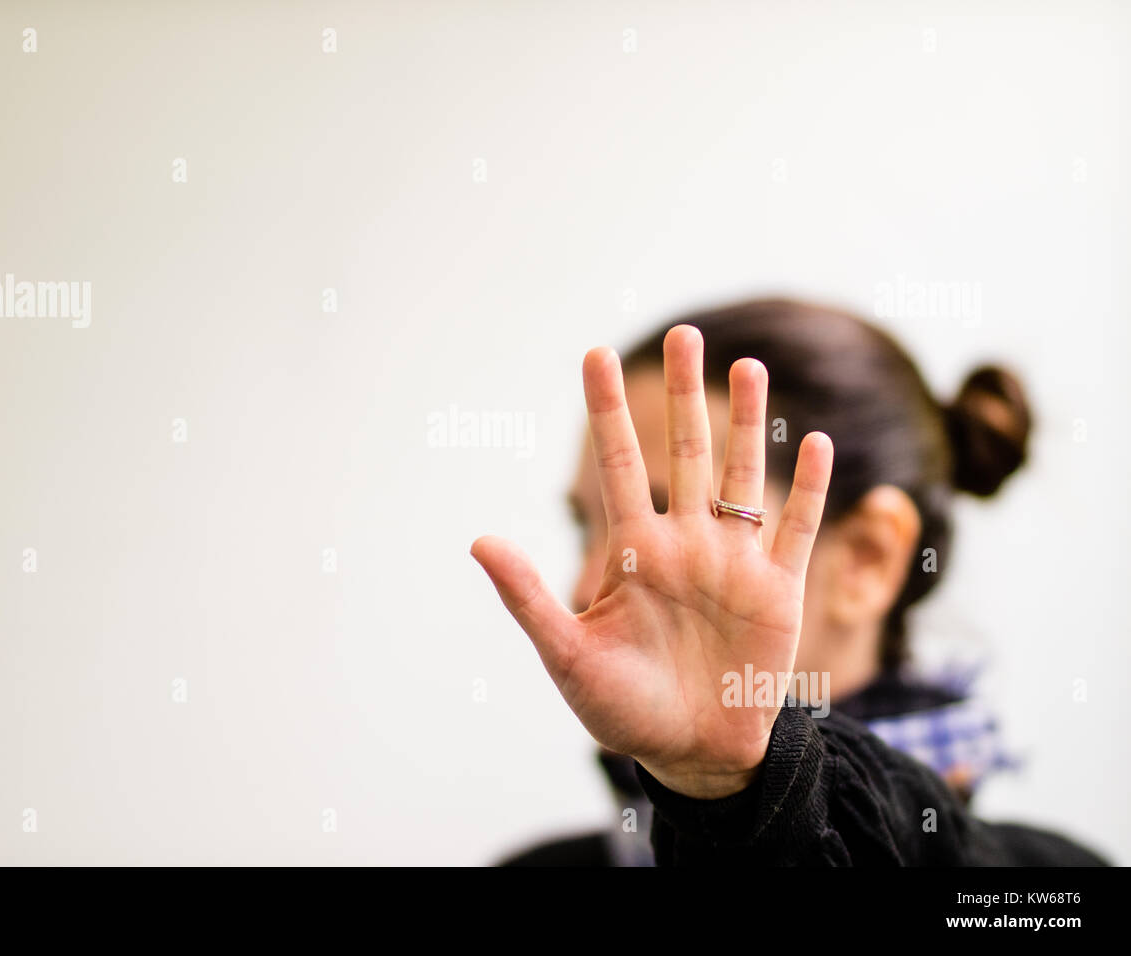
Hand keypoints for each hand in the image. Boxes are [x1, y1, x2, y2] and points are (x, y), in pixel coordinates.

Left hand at [471, 326, 832, 798]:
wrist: (691, 755)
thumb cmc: (622, 708)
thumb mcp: (568, 654)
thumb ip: (529, 597)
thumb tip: (478, 540)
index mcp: (634, 553)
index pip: (620, 466)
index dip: (608, 411)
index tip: (594, 354)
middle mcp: (686, 544)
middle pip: (688, 453)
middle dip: (685, 395)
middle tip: (685, 334)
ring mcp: (735, 563)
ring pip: (744, 476)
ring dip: (748, 424)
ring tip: (748, 366)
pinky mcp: (779, 591)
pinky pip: (795, 529)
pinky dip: (807, 488)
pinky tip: (810, 441)